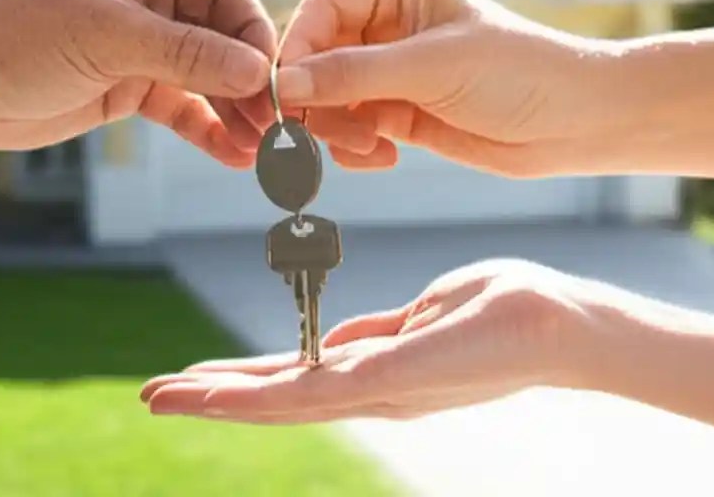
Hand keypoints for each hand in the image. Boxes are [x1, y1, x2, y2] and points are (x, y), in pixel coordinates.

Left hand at [0, 0, 276, 167]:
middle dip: (250, 82)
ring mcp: (138, 45)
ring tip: (262, 151)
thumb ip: (185, 53)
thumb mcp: (108, 36)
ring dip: (233, 112)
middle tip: (276, 126)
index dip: (253, 36)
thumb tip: (256, 71)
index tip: (272, 80)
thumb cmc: (15, 34)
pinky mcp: (125, 87)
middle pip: (222, 37)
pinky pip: (180, 107)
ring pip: (205, 77)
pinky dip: (205, 128)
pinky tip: (230, 154)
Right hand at [140, 259, 597, 423]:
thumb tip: (334, 345)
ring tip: (164, 398)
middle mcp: (369, 391)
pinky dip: (263, 396)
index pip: (292, 381)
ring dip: (220, 402)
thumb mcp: (425, 316)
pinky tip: (221, 396)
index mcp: (374, 373)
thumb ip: (377, 336)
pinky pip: (318, 389)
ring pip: (284, 401)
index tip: (186, 381)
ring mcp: (379, 390)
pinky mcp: (395, 379)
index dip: (236, 385)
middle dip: (211, 400)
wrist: (564, 325)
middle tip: (149, 397)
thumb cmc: (505, 312)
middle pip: (276, 398)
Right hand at [276, 0, 622, 175]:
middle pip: (317, 58)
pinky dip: (354, 150)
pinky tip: (384, 156)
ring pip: (329, 99)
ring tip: (368, 146)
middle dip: (317, 98)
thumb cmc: (523, 72)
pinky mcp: (399, 113)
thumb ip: (355, 75)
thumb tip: (288, 83)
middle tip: (319, 133)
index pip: (322, 9)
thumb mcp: (433, 66)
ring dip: (336, 129)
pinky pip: (350, 130)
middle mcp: (388, 26)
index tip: (288, 92)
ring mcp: (392, 71)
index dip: (300, 49)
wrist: (577, 123)